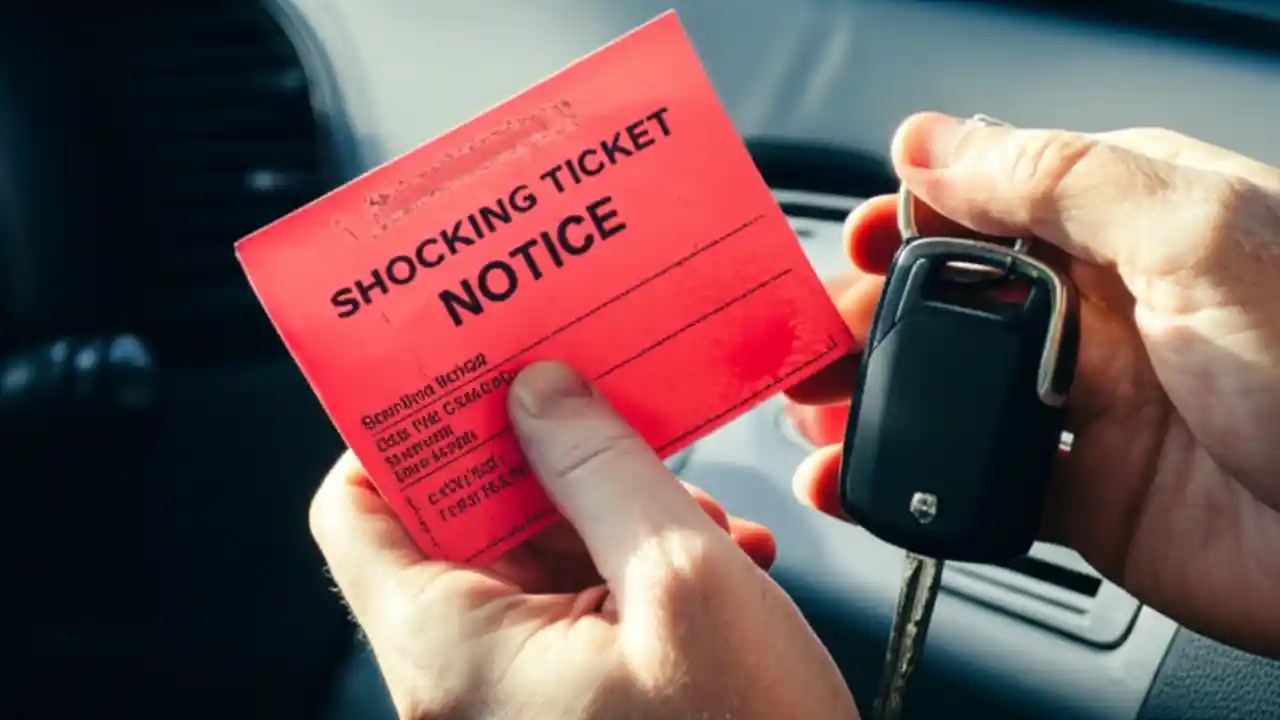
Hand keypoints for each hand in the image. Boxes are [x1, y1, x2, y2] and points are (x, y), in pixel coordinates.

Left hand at [311, 362, 856, 718]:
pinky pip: (574, 601)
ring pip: (529, 554)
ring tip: (696, 508)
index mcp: (452, 652)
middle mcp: (465, 677)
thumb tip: (538, 390)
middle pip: (455, 520)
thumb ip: (601, 467)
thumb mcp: (681, 581)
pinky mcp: (570, 701)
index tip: (469, 368)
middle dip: (541, 456)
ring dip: (607, 509)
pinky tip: (716, 559)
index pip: (354, 509)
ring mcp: (519, 693)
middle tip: (606, 403)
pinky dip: (632, 562)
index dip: (401, 426)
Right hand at [789, 112, 1279, 656]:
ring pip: (949, 391)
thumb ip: (1058, 179)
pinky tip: (861, 487)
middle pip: (952, 299)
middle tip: (813, 346)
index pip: (990, 197)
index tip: (853, 241)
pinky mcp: (1087, 494)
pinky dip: (908, 489)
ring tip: (813, 418)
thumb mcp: (1199, 233)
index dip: (909, 215)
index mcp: (1131, 222)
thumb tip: (933, 139)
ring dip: (872, 401)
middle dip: (869, 316)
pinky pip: (976, 484)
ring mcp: (1092, 402)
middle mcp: (1105, 308)